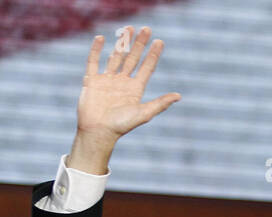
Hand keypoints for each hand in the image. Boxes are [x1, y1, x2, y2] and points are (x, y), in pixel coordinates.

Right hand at [69, 27, 180, 172]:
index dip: (153, 55)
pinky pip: (93, 62)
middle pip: (132, 58)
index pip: (146, 68)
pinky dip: (96, 50)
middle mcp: (122, 82)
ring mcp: (107, 80)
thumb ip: (160, 104)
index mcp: (135, 89)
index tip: (159, 42)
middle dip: (139, 44)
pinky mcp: (92, 81)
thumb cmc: (121, 126)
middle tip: (146, 29)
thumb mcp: (144, 114)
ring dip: (122, 43)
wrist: (98, 132)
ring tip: (128, 29)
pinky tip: (101, 38)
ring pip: (116, 57)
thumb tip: (178, 96)